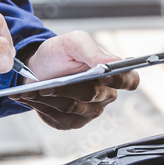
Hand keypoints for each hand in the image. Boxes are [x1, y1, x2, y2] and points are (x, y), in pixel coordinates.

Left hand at [12, 31, 139, 129]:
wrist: (36, 68)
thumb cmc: (59, 54)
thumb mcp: (73, 42)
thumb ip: (92, 50)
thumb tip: (113, 63)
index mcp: (113, 72)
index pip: (130, 80)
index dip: (120, 80)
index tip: (103, 74)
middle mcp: (106, 94)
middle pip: (92, 95)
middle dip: (66, 89)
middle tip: (46, 85)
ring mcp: (91, 110)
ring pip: (74, 109)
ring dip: (51, 99)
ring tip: (33, 90)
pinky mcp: (74, 122)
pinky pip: (61, 119)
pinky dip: (44, 108)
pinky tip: (33, 98)